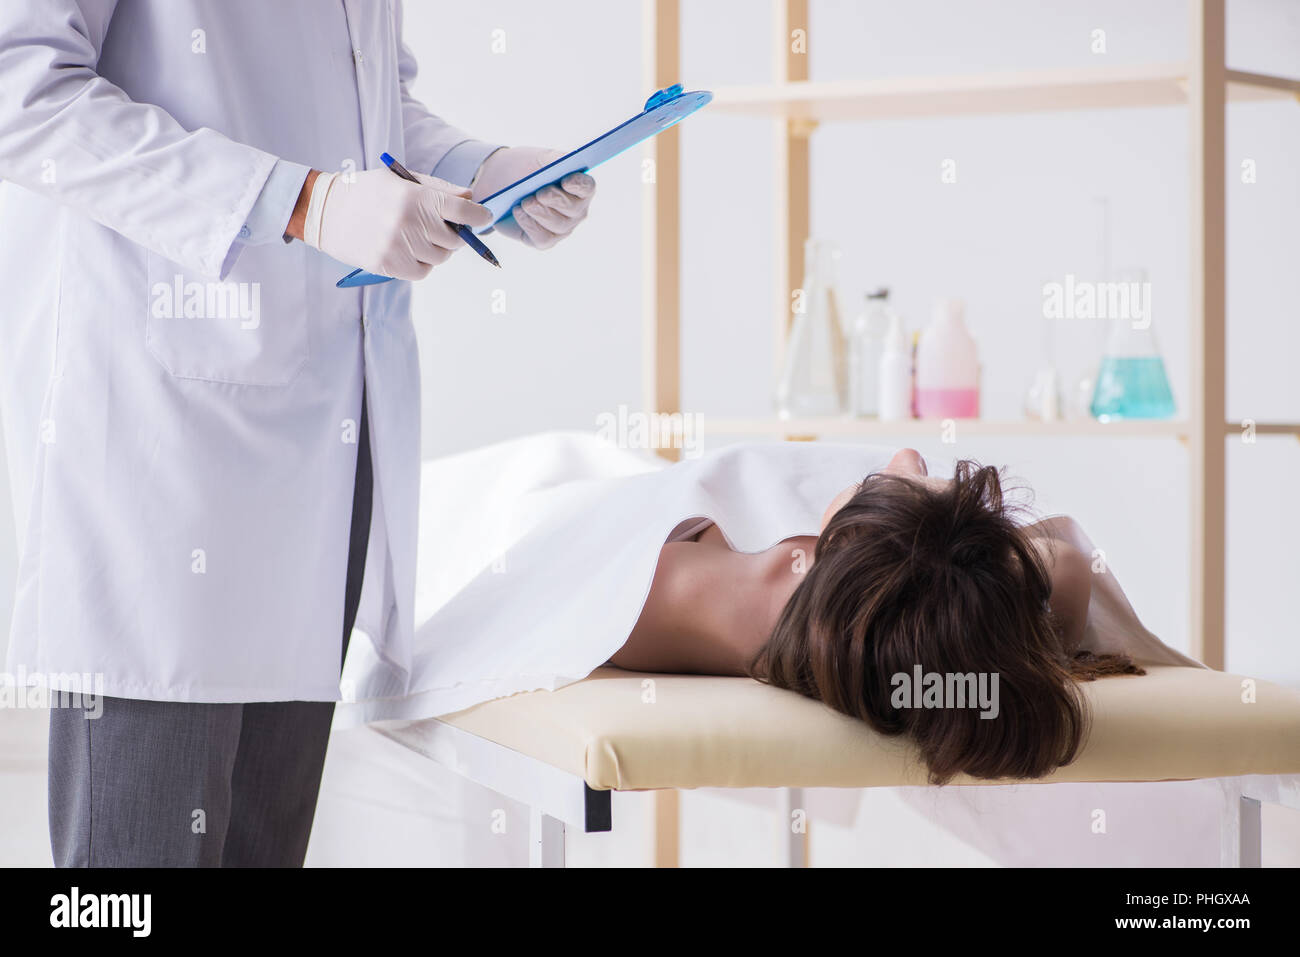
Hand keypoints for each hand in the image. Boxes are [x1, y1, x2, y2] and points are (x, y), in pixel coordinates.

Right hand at [297, 167, 492, 279]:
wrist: (325, 209)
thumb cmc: (368, 192)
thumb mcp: (402, 181)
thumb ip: (439, 190)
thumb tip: (471, 200)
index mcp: (416, 196)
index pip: (463, 211)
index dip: (479, 216)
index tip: (483, 218)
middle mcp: (410, 221)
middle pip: (454, 240)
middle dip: (453, 235)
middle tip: (439, 228)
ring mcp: (398, 246)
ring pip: (439, 259)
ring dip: (435, 250)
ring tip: (416, 237)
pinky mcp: (388, 265)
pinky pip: (422, 273)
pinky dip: (421, 264)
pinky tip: (406, 251)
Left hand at [471, 146, 595, 248]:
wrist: (502, 183)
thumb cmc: (526, 169)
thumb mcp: (540, 159)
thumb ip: (555, 159)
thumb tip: (566, 162)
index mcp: (578, 186)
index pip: (587, 187)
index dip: (579, 185)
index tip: (565, 181)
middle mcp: (576, 210)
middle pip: (574, 209)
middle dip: (556, 200)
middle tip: (540, 193)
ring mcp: (562, 227)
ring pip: (558, 225)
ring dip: (540, 212)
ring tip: (525, 202)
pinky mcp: (545, 240)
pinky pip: (543, 238)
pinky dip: (529, 224)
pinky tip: (518, 212)